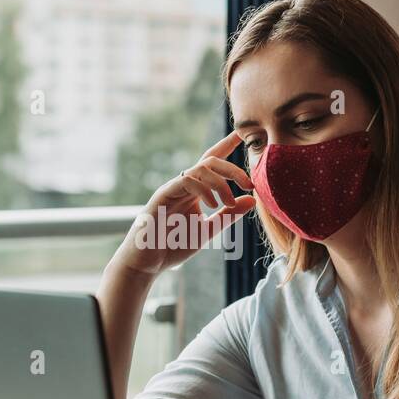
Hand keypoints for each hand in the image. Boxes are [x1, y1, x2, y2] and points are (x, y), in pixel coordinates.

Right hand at [112, 131, 255, 276]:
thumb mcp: (208, 230)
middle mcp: (183, 185)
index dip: (226, 146)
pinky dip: (203, 189)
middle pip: (210, 161)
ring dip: (220, 183)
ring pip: (199, 168)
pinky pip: (186, 181)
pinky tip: (212, 205)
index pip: (212, 162)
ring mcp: (172, 188)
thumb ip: (228, 215)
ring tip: (229, 203)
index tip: (242, 135)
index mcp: (194, 190)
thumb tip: (252, 199)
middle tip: (249, 184)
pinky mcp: (163, 196)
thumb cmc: (173, 246)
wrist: (146, 263)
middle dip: (233, 168)